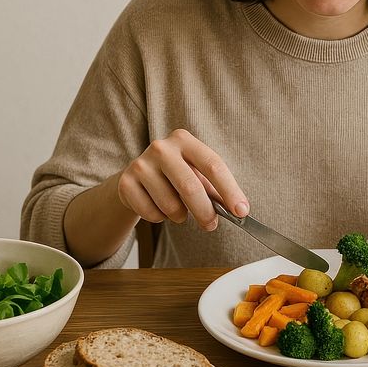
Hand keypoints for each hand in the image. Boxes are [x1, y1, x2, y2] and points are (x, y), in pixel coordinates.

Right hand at [117, 129, 247, 231]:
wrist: (138, 176)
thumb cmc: (176, 175)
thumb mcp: (196, 174)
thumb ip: (215, 190)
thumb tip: (238, 210)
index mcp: (185, 140)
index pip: (213, 165)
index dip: (230, 190)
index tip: (242, 211)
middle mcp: (162, 148)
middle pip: (191, 187)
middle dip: (205, 212)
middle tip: (211, 225)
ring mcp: (141, 164)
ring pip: (171, 205)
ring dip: (180, 216)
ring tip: (179, 210)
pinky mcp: (126, 182)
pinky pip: (151, 214)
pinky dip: (160, 218)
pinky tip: (158, 207)